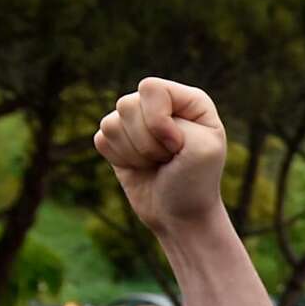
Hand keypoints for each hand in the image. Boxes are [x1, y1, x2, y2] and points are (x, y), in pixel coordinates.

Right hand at [94, 78, 228, 238]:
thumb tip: (127, 115)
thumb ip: (175, 121)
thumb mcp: (203, 149)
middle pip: (128, 105)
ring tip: (156, 164)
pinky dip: (120, 159)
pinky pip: (101, 140)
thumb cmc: (196, 182)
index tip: (177, 146)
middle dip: (147, 142)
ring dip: (134, 153)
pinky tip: (140, 168)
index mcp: (188, 100)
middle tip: (168, 159)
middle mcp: (161, 105)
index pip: (151, 88)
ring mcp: (137, 121)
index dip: (158, 120)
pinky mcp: (117, 140)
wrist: (182, 216)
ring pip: (111, 123)